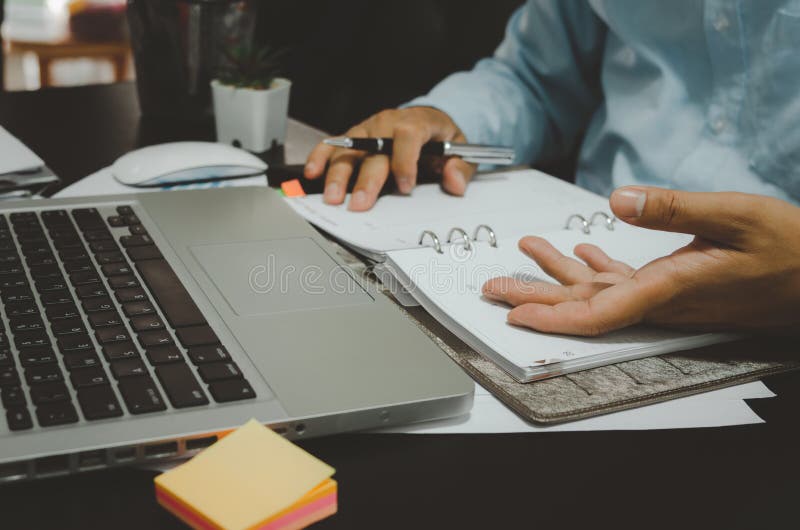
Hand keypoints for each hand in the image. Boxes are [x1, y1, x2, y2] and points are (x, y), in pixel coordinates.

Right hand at [304, 107, 476, 210]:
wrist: (428, 122)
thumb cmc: (440, 137)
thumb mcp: (460, 149)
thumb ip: (460, 168)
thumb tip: (455, 183)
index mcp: (417, 122)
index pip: (408, 137)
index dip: (406, 162)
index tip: (406, 187)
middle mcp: (388, 123)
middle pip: (374, 150)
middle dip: (367, 179)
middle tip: (360, 203)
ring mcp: (368, 130)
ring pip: (350, 150)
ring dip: (339, 174)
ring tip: (333, 197)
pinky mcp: (354, 138)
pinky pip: (333, 145)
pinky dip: (321, 158)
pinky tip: (313, 173)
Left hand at [482, 187, 799, 335]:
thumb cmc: (788, 248)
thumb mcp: (734, 215)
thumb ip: (674, 209)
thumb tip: (618, 200)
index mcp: (670, 288)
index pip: (598, 312)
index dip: (552, 318)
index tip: (514, 317)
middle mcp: (660, 298)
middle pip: (585, 304)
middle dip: (535, 297)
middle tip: (493, 288)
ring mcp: (666, 292)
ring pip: (599, 289)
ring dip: (558, 272)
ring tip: (524, 251)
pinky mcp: (674, 283)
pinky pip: (624, 280)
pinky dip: (597, 265)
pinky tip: (581, 250)